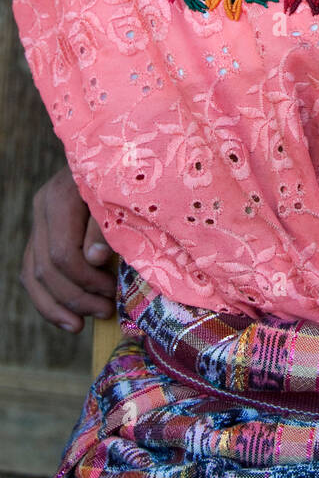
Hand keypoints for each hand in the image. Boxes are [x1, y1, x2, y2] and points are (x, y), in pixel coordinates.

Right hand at [20, 165, 115, 331]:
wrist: (121, 152)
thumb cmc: (128, 175)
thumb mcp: (121, 197)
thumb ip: (106, 227)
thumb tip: (94, 259)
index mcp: (60, 197)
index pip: (63, 254)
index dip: (86, 280)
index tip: (113, 291)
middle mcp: (42, 207)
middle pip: (47, 268)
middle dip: (77, 296)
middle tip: (107, 310)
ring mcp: (38, 220)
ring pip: (33, 274)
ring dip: (59, 306)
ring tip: (84, 324)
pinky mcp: (41, 232)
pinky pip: (32, 272)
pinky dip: (47, 300)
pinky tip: (67, 320)